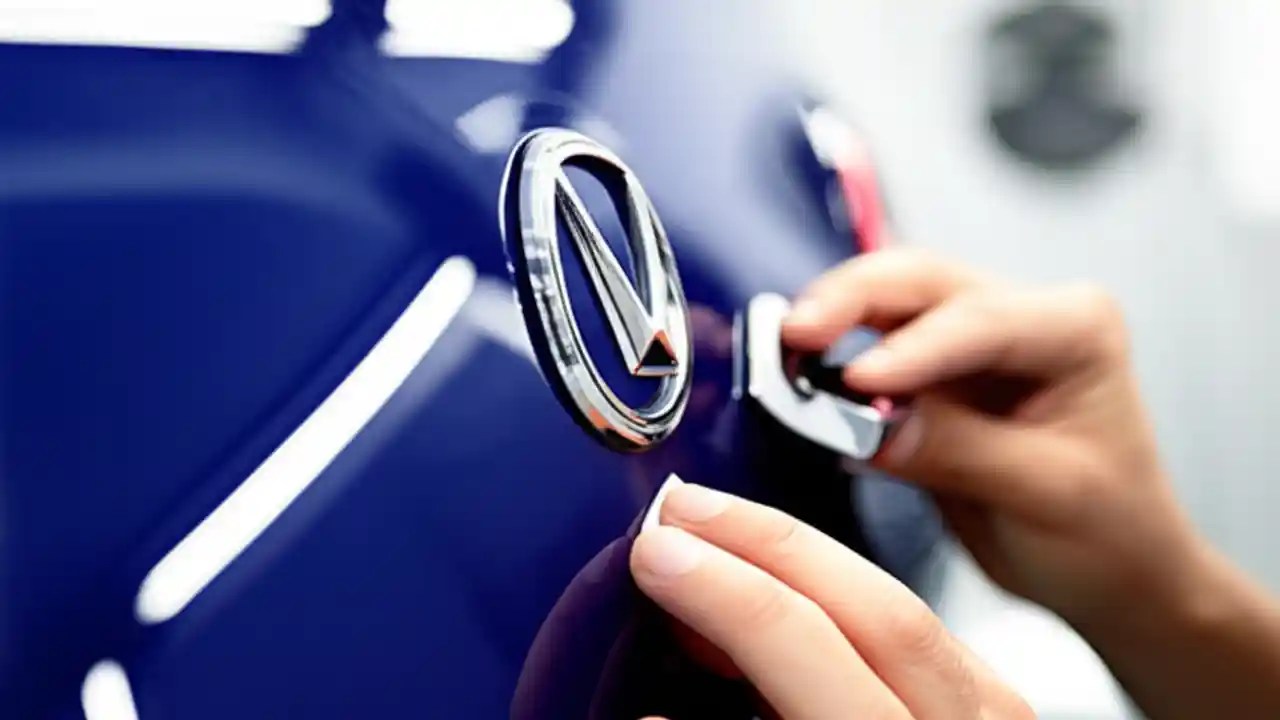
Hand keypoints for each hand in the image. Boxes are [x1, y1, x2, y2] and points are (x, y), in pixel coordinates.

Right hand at [631, 481, 1032, 719]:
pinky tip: (779, 572)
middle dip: (763, 542)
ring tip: (717, 523)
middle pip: (875, 611)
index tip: (658, 555)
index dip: (729, 595)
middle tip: (679, 508)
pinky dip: (834, 585)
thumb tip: (657, 718)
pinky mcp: (999, 705)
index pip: (816, 655)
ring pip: (901, 599)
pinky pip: (910, 617)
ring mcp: (997, 718)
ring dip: (797, 551)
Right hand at [781, 247, 1200, 628]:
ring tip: (785, 348)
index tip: (855, 378)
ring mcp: (973, 340)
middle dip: (851, 300)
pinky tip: (802, 370)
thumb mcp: (1045, 495)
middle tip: (795, 332)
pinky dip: (832, 355)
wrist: (1112, 573)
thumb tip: (870, 423)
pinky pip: (872, 345)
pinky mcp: (933, 374)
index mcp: (1075, 329)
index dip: (912, 349)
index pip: (978, 321)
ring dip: (833, 320)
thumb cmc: (1109, 533)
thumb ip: (957, 450)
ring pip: (888, 302)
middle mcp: (1024, 315)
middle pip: (921, 282)